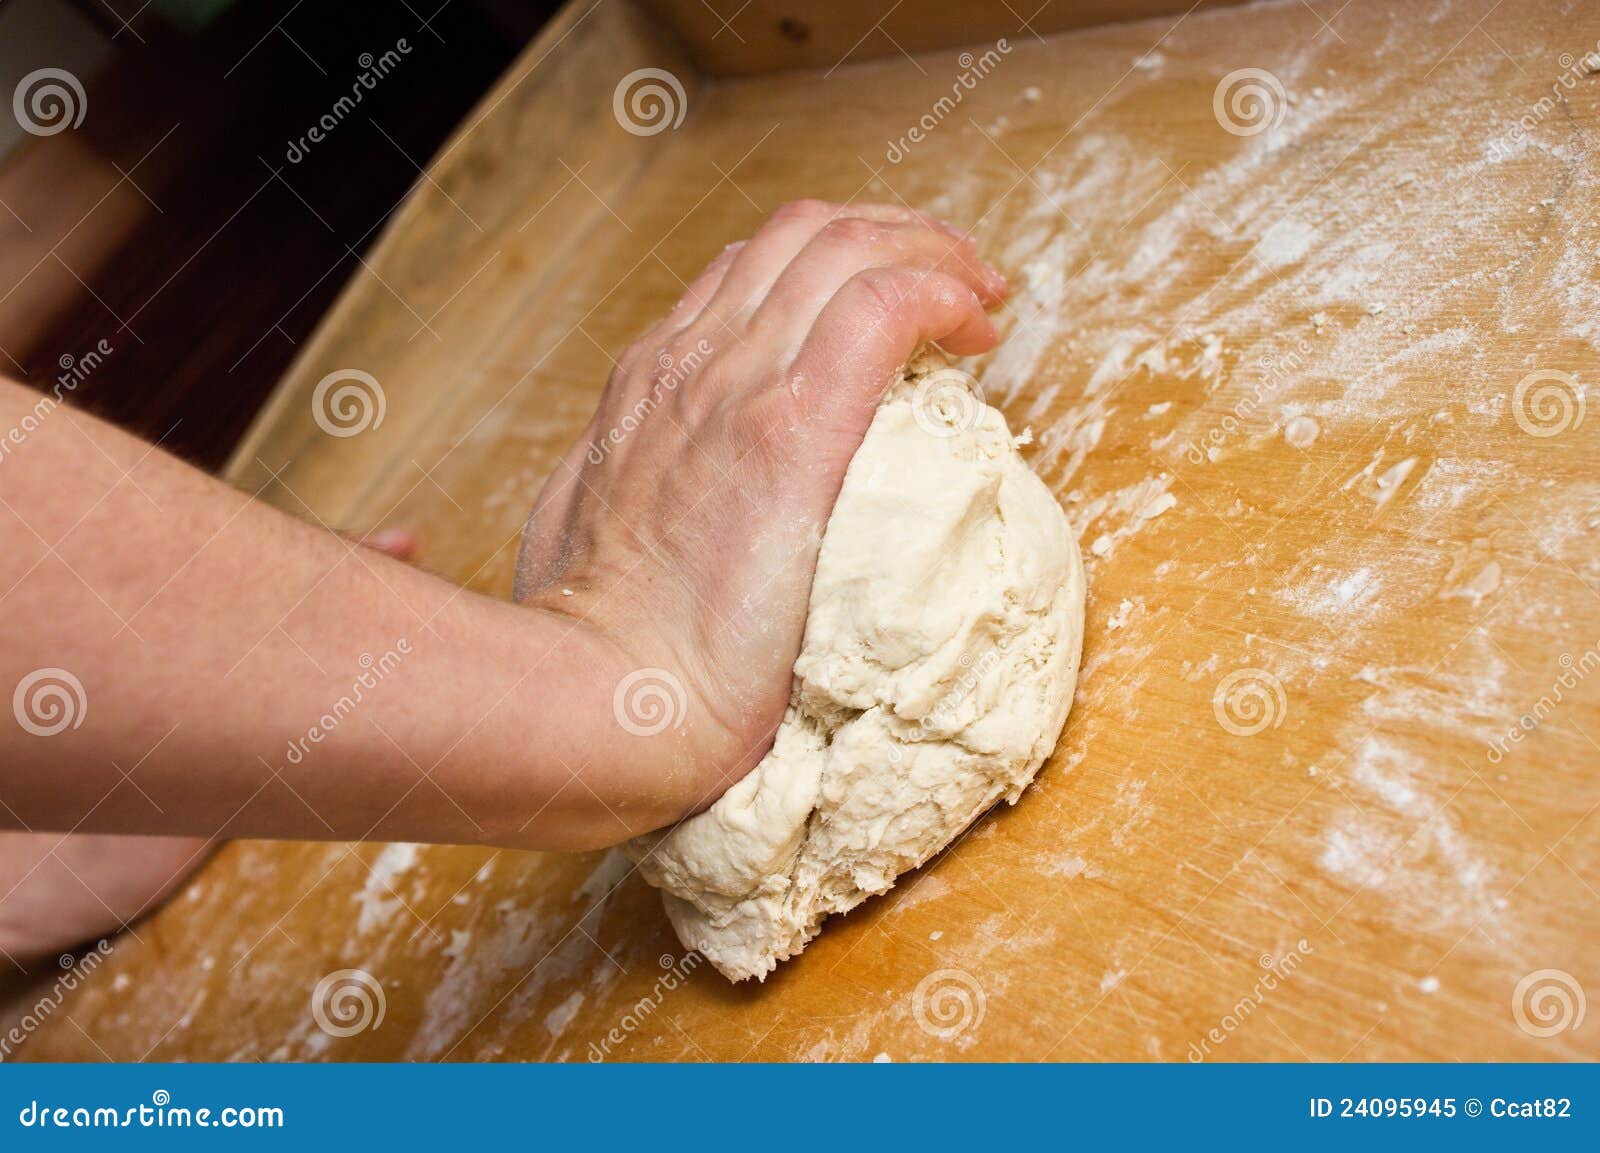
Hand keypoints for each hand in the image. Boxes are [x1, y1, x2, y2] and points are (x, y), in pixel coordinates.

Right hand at [515, 200, 1006, 822]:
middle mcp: (689, 364)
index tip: (886, 308)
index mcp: (646, 388)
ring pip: (846, 245)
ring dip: (932, 248)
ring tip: (982, 296)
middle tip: (957, 280)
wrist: (597, 701)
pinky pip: (881, 304)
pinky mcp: (789, 429)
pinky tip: (977, 329)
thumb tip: (654, 505)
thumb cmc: (602, 656)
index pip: (744, 275)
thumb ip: (625, 493)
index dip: (830, 268)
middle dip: (895, 232)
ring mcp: (735, 386)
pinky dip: (940, 290)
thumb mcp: (586, 541)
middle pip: (803, 234)